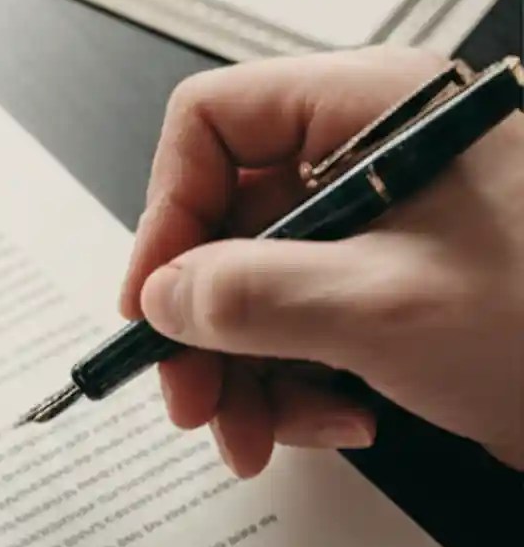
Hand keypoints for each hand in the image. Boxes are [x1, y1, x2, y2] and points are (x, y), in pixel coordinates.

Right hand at [120, 46, 523, 476]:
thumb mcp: (385, 309)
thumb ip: (250, 295)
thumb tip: (164, 297)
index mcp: (372, 111)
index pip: (215, 125)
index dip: (169, 212)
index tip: (154, 301)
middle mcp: (369, 158)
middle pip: (226, 221)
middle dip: (205, 325)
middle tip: (193, 401)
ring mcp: (382, 227)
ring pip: (255, 285)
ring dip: (245, 372)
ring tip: (265, 436)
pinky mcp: (392, 287)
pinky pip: (301, 325)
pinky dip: (297, 384)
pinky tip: (339, 421)